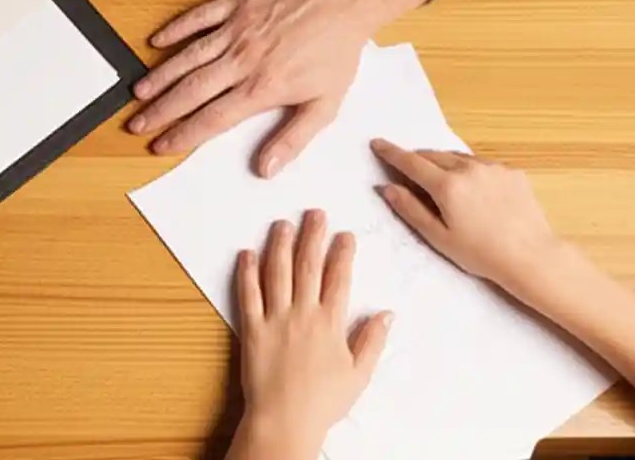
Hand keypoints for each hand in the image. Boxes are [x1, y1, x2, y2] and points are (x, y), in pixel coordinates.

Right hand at [129, 0, 428, 175]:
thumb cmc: (338, 51)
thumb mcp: (325, 104)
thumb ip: (293, 139)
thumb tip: (265, 169)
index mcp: (262, 88)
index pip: (212, 118)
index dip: (183, 135)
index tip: (160, 145)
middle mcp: (242, 60)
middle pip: (192, 91)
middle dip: (160, 111)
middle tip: (136, 124)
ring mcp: (237, 29)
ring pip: (189, 57)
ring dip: (161, 76)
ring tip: (138, 93)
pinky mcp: (238, 3)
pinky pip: (199, 17)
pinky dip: (176, 29)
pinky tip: (157, 42)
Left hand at [228, 210, 391, 459]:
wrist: (285, 421)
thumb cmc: (324, 402)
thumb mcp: (359, 374)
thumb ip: (372, 340)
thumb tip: (387, 312)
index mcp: (331, 323)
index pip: (339, 278)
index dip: (342, 254)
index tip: (345, 234)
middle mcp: (303, 314)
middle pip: (308, 266)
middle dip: (312, 236)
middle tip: (315, 213)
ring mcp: (275, 319)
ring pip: (277, 273)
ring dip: (280, 245)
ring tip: (282, 224)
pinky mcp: (251, 329)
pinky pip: (248, 295)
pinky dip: (247, 272)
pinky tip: (247, 253)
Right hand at [370, 138, 561, 290]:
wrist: (532, 256)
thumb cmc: (481, 253)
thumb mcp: (439, 237)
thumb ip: (410, 209)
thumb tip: (386, 187)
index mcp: (447, 186)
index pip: (411, 162)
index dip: (391, 153)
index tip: (377, 143)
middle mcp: (469, 169)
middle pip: (433, 155)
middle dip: (417, 159)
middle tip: (407, 168)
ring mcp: (493, 168)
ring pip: (458, 157)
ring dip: (443, 163)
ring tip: (440, 180)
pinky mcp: (512, 172)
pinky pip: (481, 164)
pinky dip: (469, 170)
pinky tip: (473, 190)